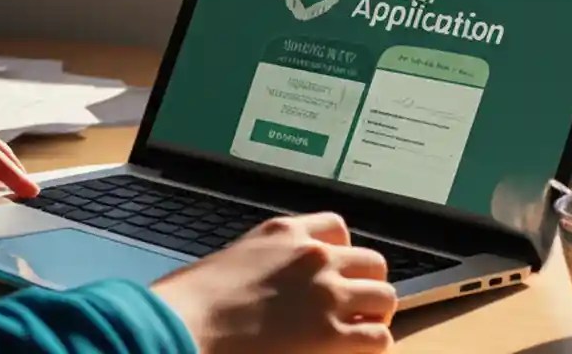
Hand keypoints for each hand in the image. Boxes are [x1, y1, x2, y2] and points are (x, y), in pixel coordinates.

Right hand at [151, 213, 395, 353]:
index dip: (340, 256)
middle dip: (364, 286)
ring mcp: (328, 295)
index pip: (336, 229)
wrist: (186, 326)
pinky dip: (371, 347)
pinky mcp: (335, 335)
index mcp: (284, 232)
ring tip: (355, 334)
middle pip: (372, 262)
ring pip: (385, 297)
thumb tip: (278, 286)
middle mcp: (314, 256)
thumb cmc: (191, 301)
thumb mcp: (233, 260)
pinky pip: (380, 337)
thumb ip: (266, 263)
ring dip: (373, 316)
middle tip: (350, 310)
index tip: (332, 275)